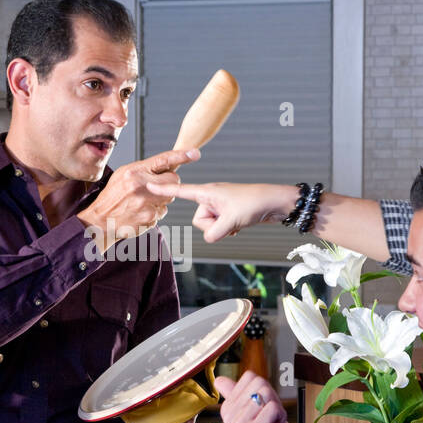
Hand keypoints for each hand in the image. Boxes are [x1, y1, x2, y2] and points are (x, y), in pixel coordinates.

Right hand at [77, 148, 199, 250]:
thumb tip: (169, 165)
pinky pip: (162, 212)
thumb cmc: (113, 196)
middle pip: (173, 181)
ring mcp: (145, 204)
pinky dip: (154, 212)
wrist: (100, 220)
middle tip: (153, 188)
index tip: (195, 153)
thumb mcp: (123, 175)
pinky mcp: (149, 219)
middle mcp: (141, 186)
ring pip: (169, 198)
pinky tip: (140, 212)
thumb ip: (144, 169)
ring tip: (142, 201)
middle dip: (168, 183)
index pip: (162, 160)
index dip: (181, 156)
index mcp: (134, 172)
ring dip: (161, 199)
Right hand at [146, 181, 293, 242]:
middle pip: (199, 221)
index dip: (164, 190)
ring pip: (210, 227)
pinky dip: (228, 230)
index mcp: (207, 192)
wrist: (274, 202)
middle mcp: (210, 198)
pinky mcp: (227, 213)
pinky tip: (239, 225)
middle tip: (229, 220)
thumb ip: (214, 233)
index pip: (181, 191)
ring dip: (222, 229)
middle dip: (213, 226)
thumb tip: (209, 239)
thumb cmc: (254, 203)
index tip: (148, 183)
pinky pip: (219, 228)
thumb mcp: (231, 220)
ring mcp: (219, 207)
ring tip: (237, 222)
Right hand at [216, 372, 302, 422]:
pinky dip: (280, 417)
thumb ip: (236, 394)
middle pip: (259, 383)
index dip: (263, 390)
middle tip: (268, 417)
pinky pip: (273, 407)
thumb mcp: (252, 410)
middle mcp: (230, 416)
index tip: (261, 409)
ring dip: (276, 408)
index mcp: (227, 408)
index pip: (249, 377)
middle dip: (271, 398)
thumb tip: (219, 381)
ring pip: (266, 393)